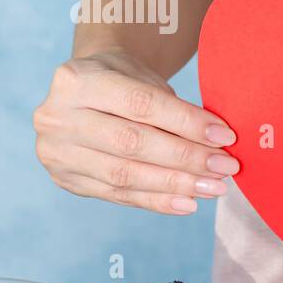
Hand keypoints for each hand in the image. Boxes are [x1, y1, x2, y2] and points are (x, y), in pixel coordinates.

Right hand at [33, 50, 238, 213]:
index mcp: (76, 80)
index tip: (225, 137)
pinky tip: (187, 202)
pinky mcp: (66, 180)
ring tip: (213, 187)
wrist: (87, 91)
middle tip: (225, 167)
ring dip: (176, 185)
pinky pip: (118, 196)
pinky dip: (157, 201)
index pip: (142, 104)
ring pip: (125, 175)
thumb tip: (218, 146)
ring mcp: (56, 152)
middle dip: (186, 158)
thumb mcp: (145, 80)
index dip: (187, 122)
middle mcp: (57, 117)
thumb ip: (174, 110)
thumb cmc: (124, 82)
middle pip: (132, 143)